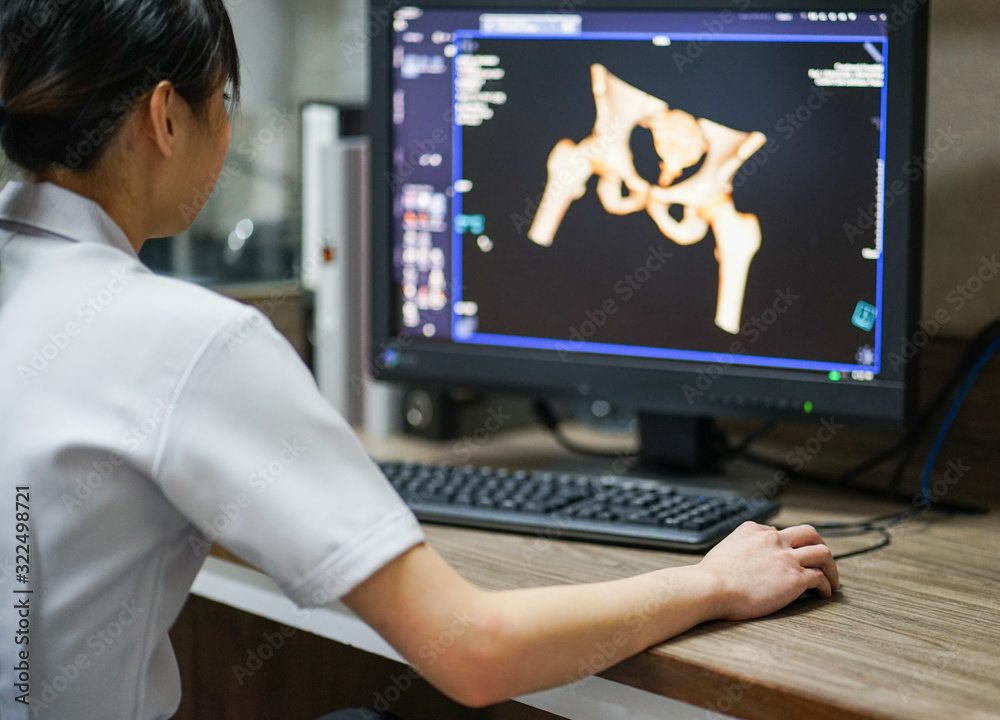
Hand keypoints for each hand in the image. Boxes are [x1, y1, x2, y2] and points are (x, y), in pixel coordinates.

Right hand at [697, 522, 839, 620]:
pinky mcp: (794, 577)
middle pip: (809, 533)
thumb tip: (741, 558)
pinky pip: (820, 578)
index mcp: (754, 530)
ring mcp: (786, 557)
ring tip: (831, 579)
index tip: (790, 556)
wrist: (712, 587)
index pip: (779, 532)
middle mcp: (773, 539)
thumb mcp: (725, 548)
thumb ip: (739, 548)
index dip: (788, 545)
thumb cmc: (712, 575)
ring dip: (830, 567)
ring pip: (822, 553)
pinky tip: (823, 593)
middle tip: (821, 559)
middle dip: (818, 545)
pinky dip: (826, 585)